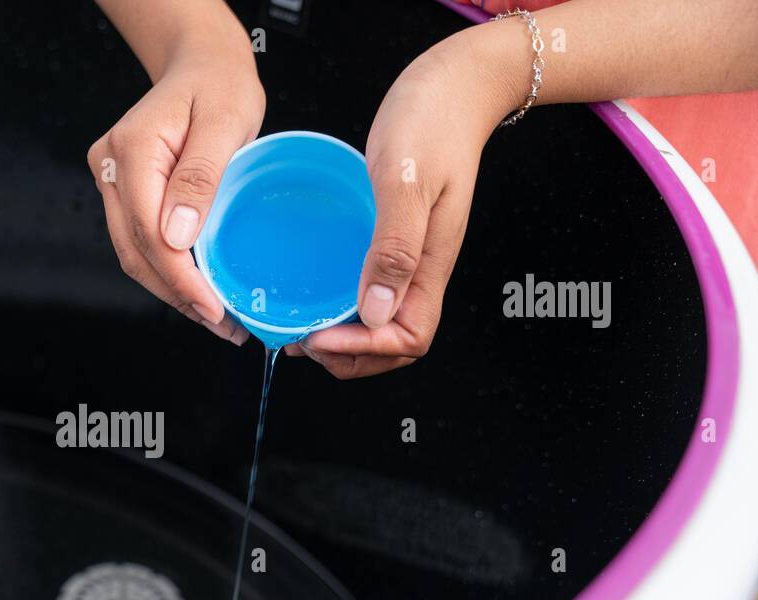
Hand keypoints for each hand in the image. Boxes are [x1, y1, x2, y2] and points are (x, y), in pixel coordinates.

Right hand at [88, 45, 264, 343]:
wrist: (200, 64)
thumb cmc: (218, 84)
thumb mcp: (224, 122)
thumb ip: (200, 178)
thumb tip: (176, 238)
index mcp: (131, 149)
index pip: (148, 232)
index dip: (179, 279)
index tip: (213, 308)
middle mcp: (110, 167)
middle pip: (134, 251)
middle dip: (176, 295)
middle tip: (220, 323)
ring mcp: (110, 180)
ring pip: (132, 253)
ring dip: (170, 290)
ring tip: (213, 316)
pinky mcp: (121, 190)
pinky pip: (138, 241)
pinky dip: (166, 271)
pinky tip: (196, 288)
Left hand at [297, 32, 520, 377]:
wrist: (455, 85)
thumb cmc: (432, 122)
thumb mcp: (406, 182)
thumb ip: (394, 246)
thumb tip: (374, 311)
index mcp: (431, 264)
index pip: (408, 338)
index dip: (363, 350)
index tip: (319, 335)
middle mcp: (422, 269)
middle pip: (394, 343)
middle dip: (349, 356)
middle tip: (302, 340)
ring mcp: (409, 257)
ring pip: (381, 323)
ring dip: (344, 337)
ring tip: (302, 328)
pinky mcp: (394, 241)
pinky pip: (372, 291)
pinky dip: (343, 306)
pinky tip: (315, 293)